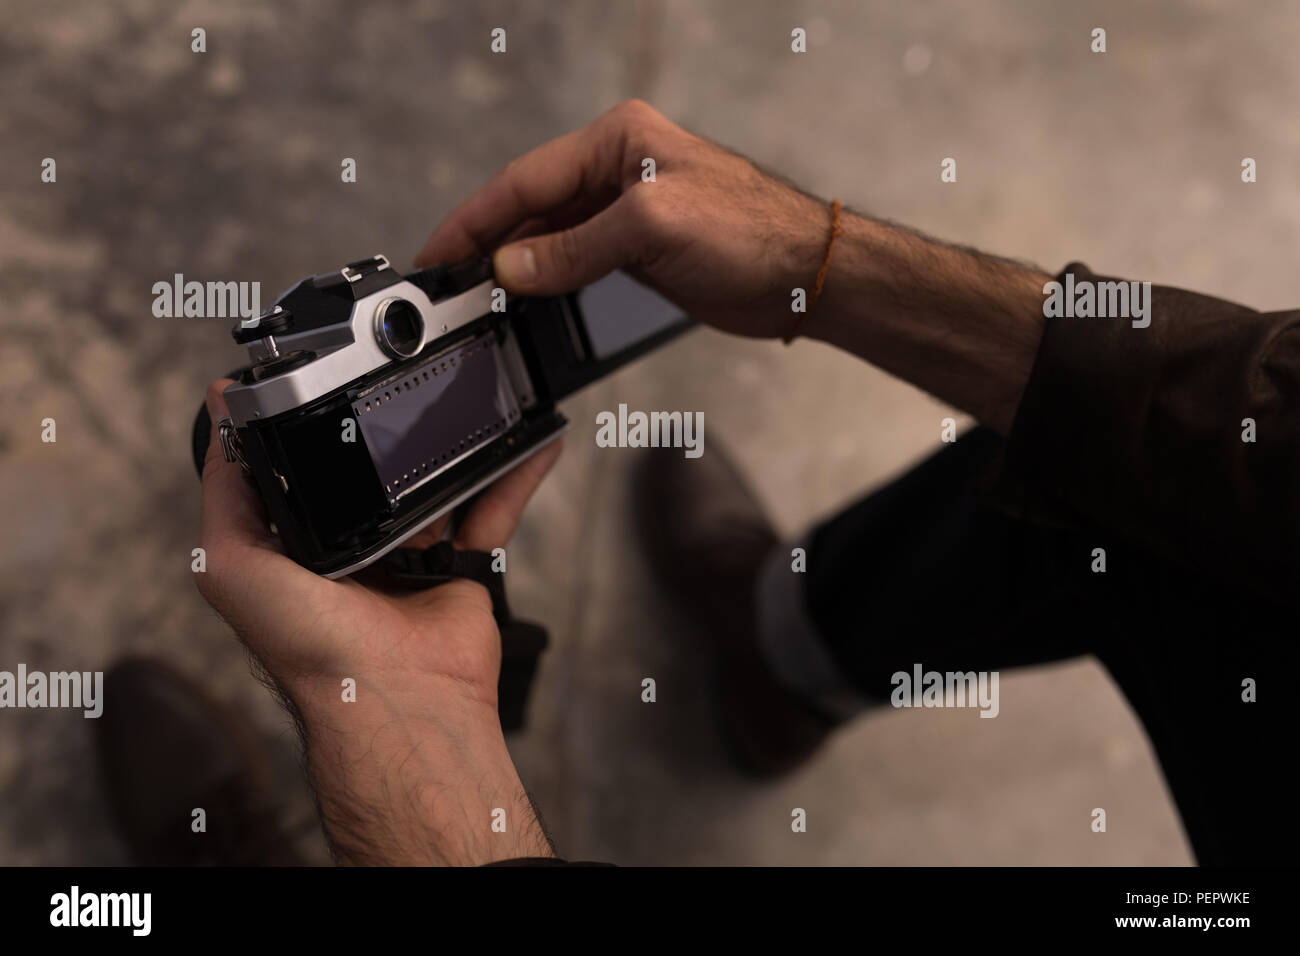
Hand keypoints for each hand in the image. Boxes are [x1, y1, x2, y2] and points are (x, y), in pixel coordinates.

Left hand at [195, 380, 560, 864]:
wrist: (398, 697)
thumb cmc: (312, 649)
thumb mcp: (233, 566)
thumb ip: (225, 493)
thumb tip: (222, 414)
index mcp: (298, 546)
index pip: (302, 468)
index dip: (310, 423)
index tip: (326, 375)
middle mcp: (354, 548)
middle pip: (373, 468)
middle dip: (387, 427)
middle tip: (403, 379)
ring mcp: (412, 554)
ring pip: (436, 480)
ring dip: (453, 443)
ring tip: (468, 395)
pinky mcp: (462, 565)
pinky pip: (491, 507)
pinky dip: (512, 474)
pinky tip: (529, 440)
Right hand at [415, 99, 831, 339]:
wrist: (807, 275)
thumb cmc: (751, 233)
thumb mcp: (652, 230)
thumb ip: (575, 248)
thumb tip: (513, 267)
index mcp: (619, 140)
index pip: (526, 177)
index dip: (476, 218)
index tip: (438, 251)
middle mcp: (619, 168)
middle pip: (533, 206)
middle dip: (491, 243)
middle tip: (450, 282)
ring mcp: (628, 210)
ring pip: (553, 237)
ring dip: (520, 267)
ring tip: (480, 298)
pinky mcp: (640, 249)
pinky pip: (578, 261)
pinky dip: (551, 281)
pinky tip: (530, 301)